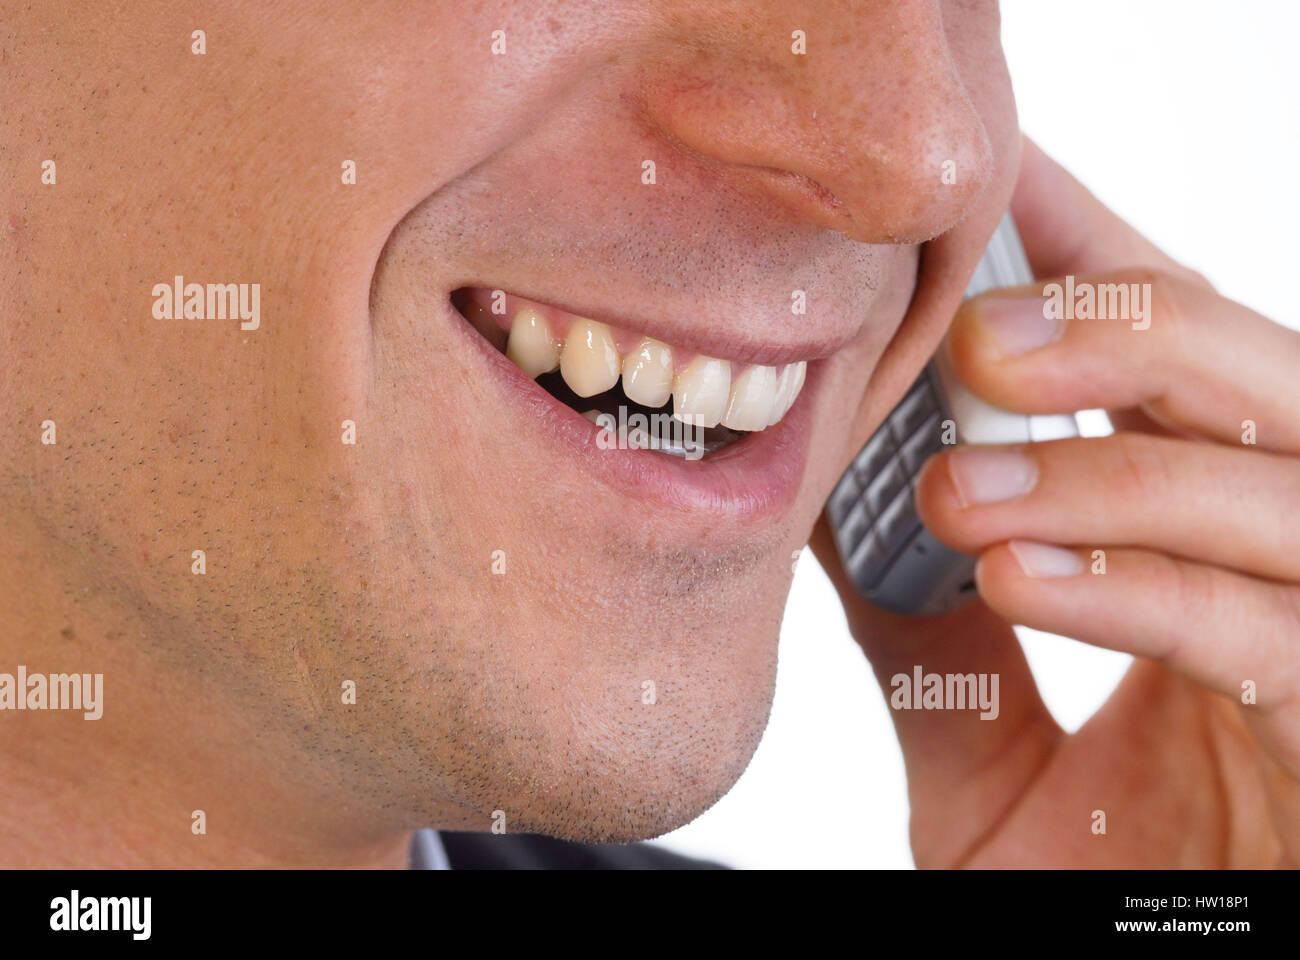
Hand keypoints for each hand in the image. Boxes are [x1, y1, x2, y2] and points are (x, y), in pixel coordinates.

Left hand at [811, 136, 1297, 867]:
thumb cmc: (1108, 880)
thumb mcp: (992, 754)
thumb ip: (935, 641)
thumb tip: (836, 518)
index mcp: (1214, 549)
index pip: (1173, 361)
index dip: (1092, 263)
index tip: (992, 201)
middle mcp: (1293, 563)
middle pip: (1258, 377)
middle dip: (1122, 324)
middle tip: (973, 323)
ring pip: (1276, 485)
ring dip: (1109, 466)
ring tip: (960, 479)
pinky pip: (1270, 631)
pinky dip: (1143, 590)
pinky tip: (1024, 574)